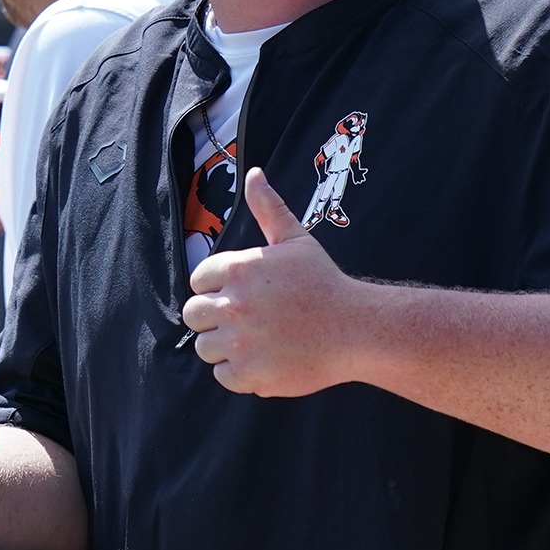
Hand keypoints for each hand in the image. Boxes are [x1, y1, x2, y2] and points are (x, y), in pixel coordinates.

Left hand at [181, 168, 367, 396]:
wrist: (356, 329)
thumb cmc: (323, 283)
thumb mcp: (295, 240)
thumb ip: (268, 208)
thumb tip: (254, 173)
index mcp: (238, 269)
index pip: (198, 280)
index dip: (218, 287)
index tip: (245, 294)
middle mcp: (233, 304)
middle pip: (193, 314)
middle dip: (215, 317)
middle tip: (247, 319)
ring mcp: (239, 342)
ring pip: (205, 347)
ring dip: (225, 346)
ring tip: (258, 340)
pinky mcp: (249, 374)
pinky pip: (222, 375)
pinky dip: (239, 372)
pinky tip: (265, 359)